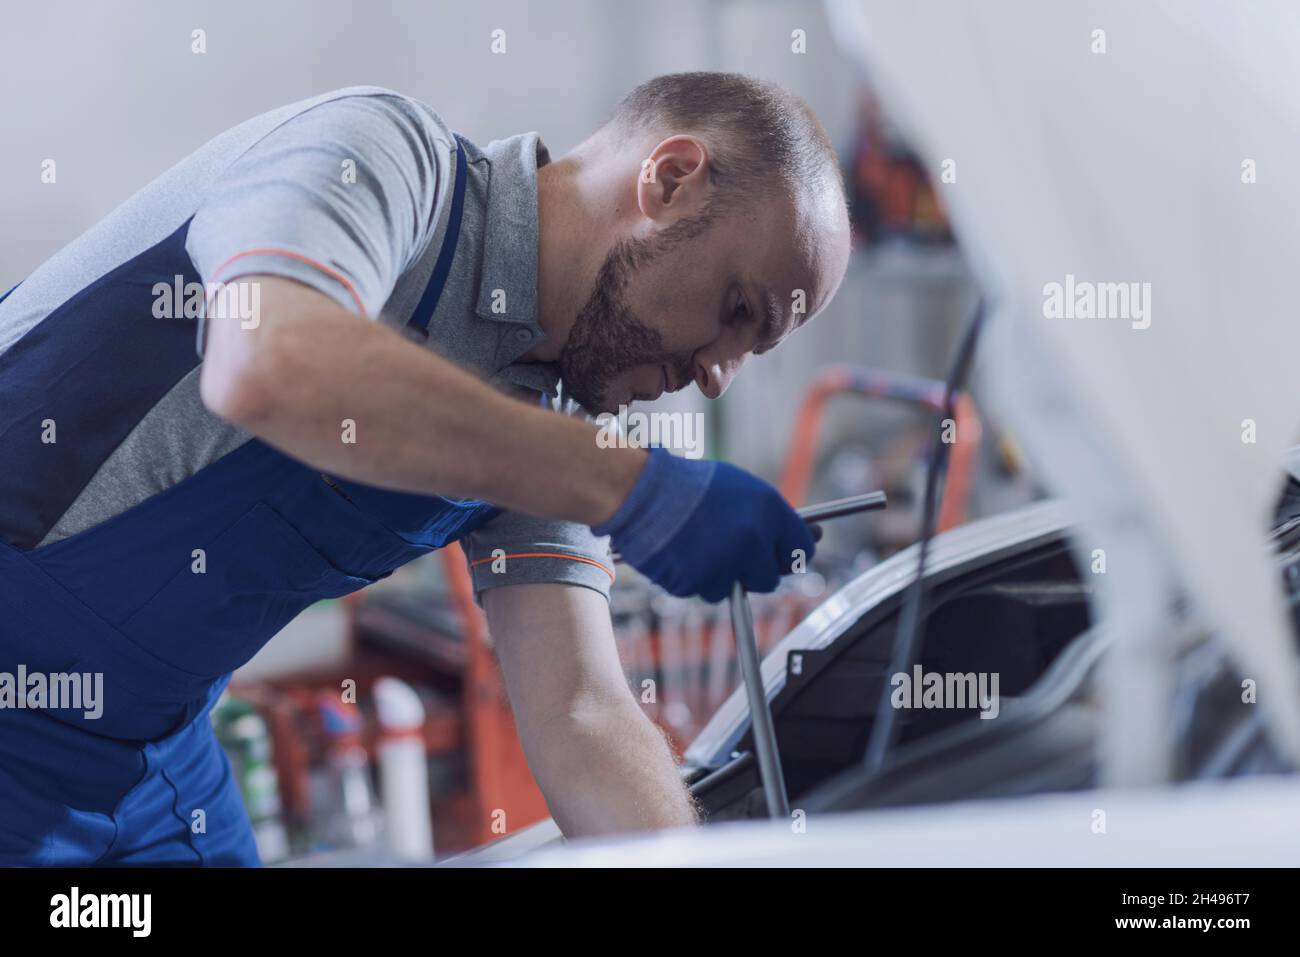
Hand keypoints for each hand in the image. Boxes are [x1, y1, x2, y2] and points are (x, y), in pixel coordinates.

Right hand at [594, 448, 813, 601]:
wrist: (643, 491)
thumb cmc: (691, 486)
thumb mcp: (742, 488)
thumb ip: (772, 517)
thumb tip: (811, 537)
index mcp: (769, 510)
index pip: (800, 551)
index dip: (787, 556)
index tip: (777, 557)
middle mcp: (753, 538)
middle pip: (769, 580)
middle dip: (752, 572)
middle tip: (730, 553)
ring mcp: (725, 562)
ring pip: (732, 589)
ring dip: (718, 576)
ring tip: (697, 546)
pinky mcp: (697, 581)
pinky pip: (702, 591)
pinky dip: (693, 579)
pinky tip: (681, 553)